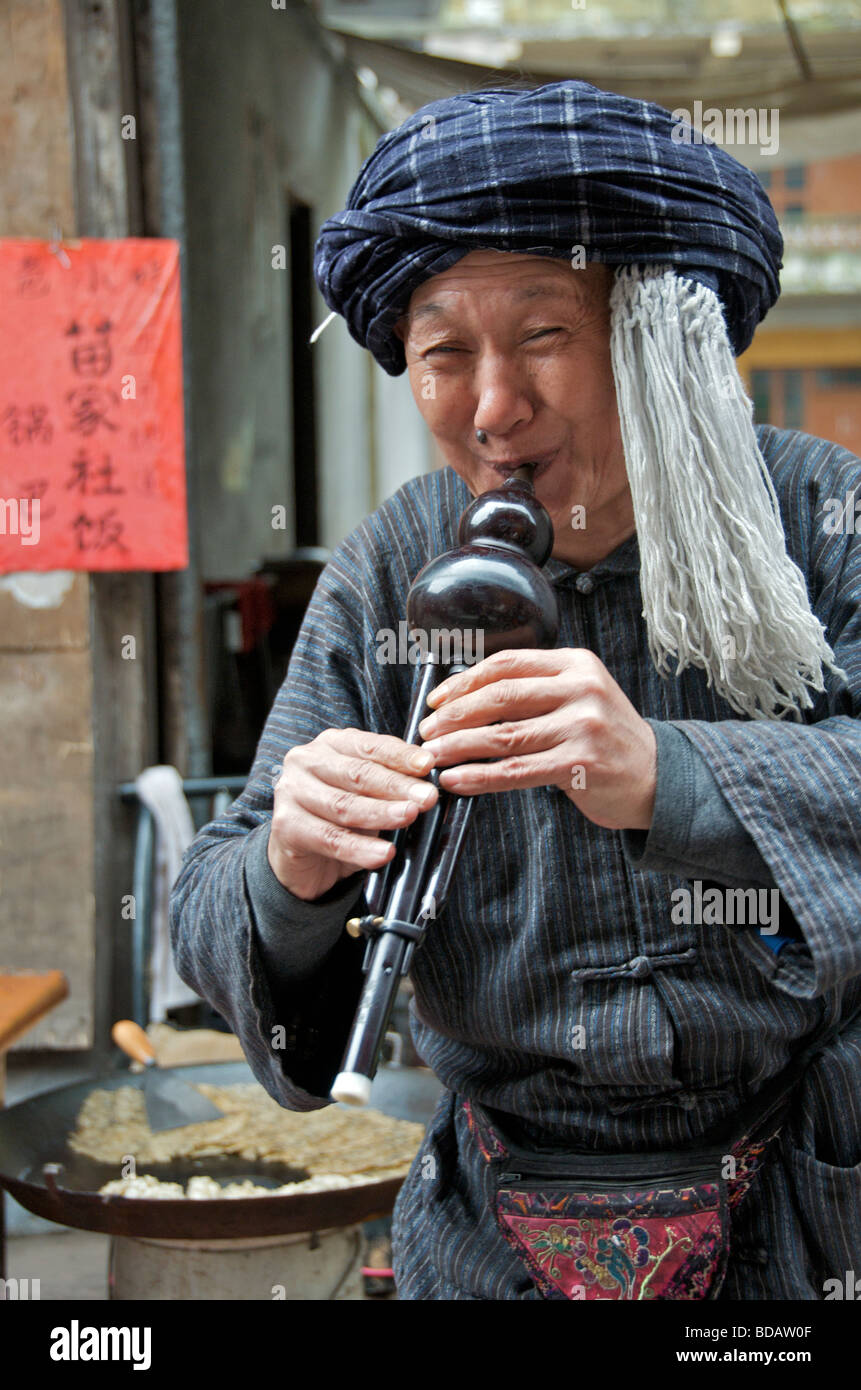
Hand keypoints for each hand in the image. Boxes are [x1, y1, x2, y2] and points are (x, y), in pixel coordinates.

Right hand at [268, 729, 437, 901]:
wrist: (301, 856)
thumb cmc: (340, 818)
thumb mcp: (367, 793)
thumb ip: (391, 783)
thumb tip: (428, 785)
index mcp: (330, 744)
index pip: (369, 745)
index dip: (400, 755)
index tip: (428, 765)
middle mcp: (306, 761)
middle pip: (357, 773)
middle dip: (396, 786)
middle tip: (427, 797)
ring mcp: (291, 792)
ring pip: (344, 805)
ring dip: (381, 813)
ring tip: (409, 818)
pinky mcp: (286, 825)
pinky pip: (331, 838)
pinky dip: (361, 848)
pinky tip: (384, 853)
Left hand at [417, 648, 656, 830]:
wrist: (658, 777)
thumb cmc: (606, 740)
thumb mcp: (580, 699)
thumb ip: (535, 692)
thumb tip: (466, 701)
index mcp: (576, 664)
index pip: (507, 664)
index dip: (464, 682)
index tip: (436, 701)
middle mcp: (581, 688)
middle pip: (501, 695)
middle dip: (455, 714)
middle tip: (427, 732)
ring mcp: (583, 725)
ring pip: (504, 734)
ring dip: (459, 746)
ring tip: (432, 757)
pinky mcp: (580, 763)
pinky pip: (516, 770)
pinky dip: (480, 776)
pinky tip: (457, 780)